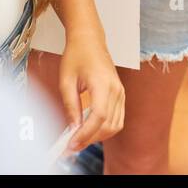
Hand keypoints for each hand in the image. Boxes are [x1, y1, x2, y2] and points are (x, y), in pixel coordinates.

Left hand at [58, 29, 124, 153]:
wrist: (89, 40)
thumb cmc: (77, 55)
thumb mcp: (66, 80)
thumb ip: (71, 106)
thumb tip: (73, 129)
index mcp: (102, 83)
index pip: (99, 116)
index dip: (86, 134)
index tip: (71, 144)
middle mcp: (116, 89)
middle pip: (108, 124)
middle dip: (90, 139)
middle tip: (71, 147)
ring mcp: (121, 92)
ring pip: (115, 125)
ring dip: (98, 136)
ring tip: (79, 140)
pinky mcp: (120, 96)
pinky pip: (117, 119)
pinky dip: (104, 129)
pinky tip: (89, 131)